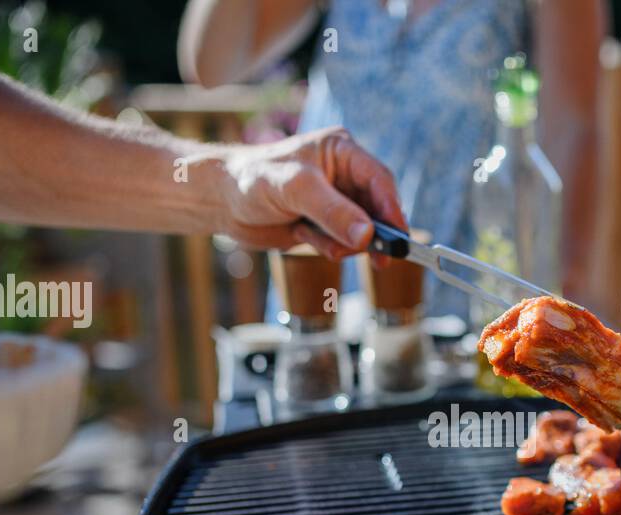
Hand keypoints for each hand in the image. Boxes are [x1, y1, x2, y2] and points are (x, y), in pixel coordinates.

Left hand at [215, 126, 406, 257]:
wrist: (220, 201)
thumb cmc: (251, 179)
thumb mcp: (295, 190)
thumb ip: (332, 211)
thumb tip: (367, 235)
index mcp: (341, 151)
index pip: (379, 179)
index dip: (392, 209)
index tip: (399, 238)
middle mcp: (342, 175)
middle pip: (377, 207)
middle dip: (373, 233)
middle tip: (379, 257)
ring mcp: (335, 202)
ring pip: (362, 230)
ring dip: (347, 244)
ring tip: (320, 243)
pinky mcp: (324, 224)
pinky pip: (342, 243)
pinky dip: (330, 248)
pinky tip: (305, 238)